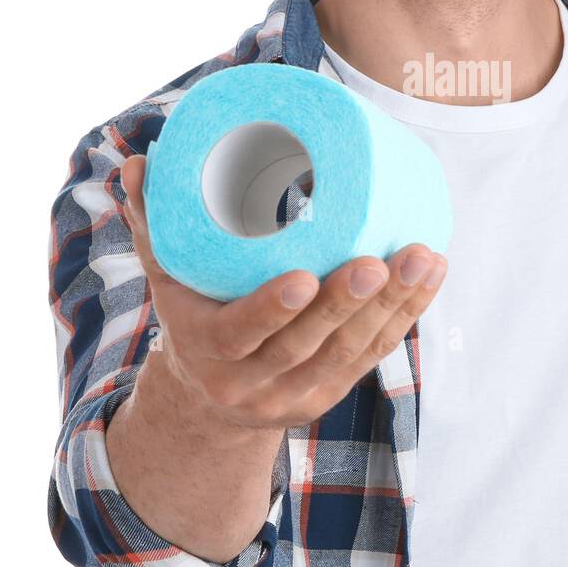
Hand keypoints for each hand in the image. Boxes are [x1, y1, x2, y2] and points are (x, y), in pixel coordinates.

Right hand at [118, 154, 446, 430]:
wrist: (205, 403)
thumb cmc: (190, 313)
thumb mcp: (165, 275)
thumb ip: (153, 220)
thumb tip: (137, 163)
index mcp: (206, 348)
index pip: (241, 333)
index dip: (272, 309)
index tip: (305, 276)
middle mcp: (250, 382)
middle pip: (306, 344)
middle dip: (348, 303)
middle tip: (381, 259)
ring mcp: (295, 393)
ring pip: (350, 353)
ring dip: (393, 306)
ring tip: (423, 257)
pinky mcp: (330, 395)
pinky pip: (373, 357)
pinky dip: (406, 316)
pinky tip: (431, 275)